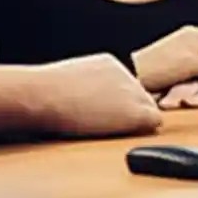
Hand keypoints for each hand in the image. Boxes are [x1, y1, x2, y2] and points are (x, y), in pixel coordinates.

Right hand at [31, 54, 162, 136]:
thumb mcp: (67, 81)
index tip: (103, 113)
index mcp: (108, 64)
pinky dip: (143, 129)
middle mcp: (125, 73)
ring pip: (148, 108)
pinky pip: (154, 121)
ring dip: (135, 120)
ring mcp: (133, 90)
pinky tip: (124, 134)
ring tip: (108, 130)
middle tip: (107, 126)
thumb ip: (85, 87)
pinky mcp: (136, 111)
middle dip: (129, 111)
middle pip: (140, 96)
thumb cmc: (42, 92)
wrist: (43, 94)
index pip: (125, 86)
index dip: (116, 103)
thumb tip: (84, 102)